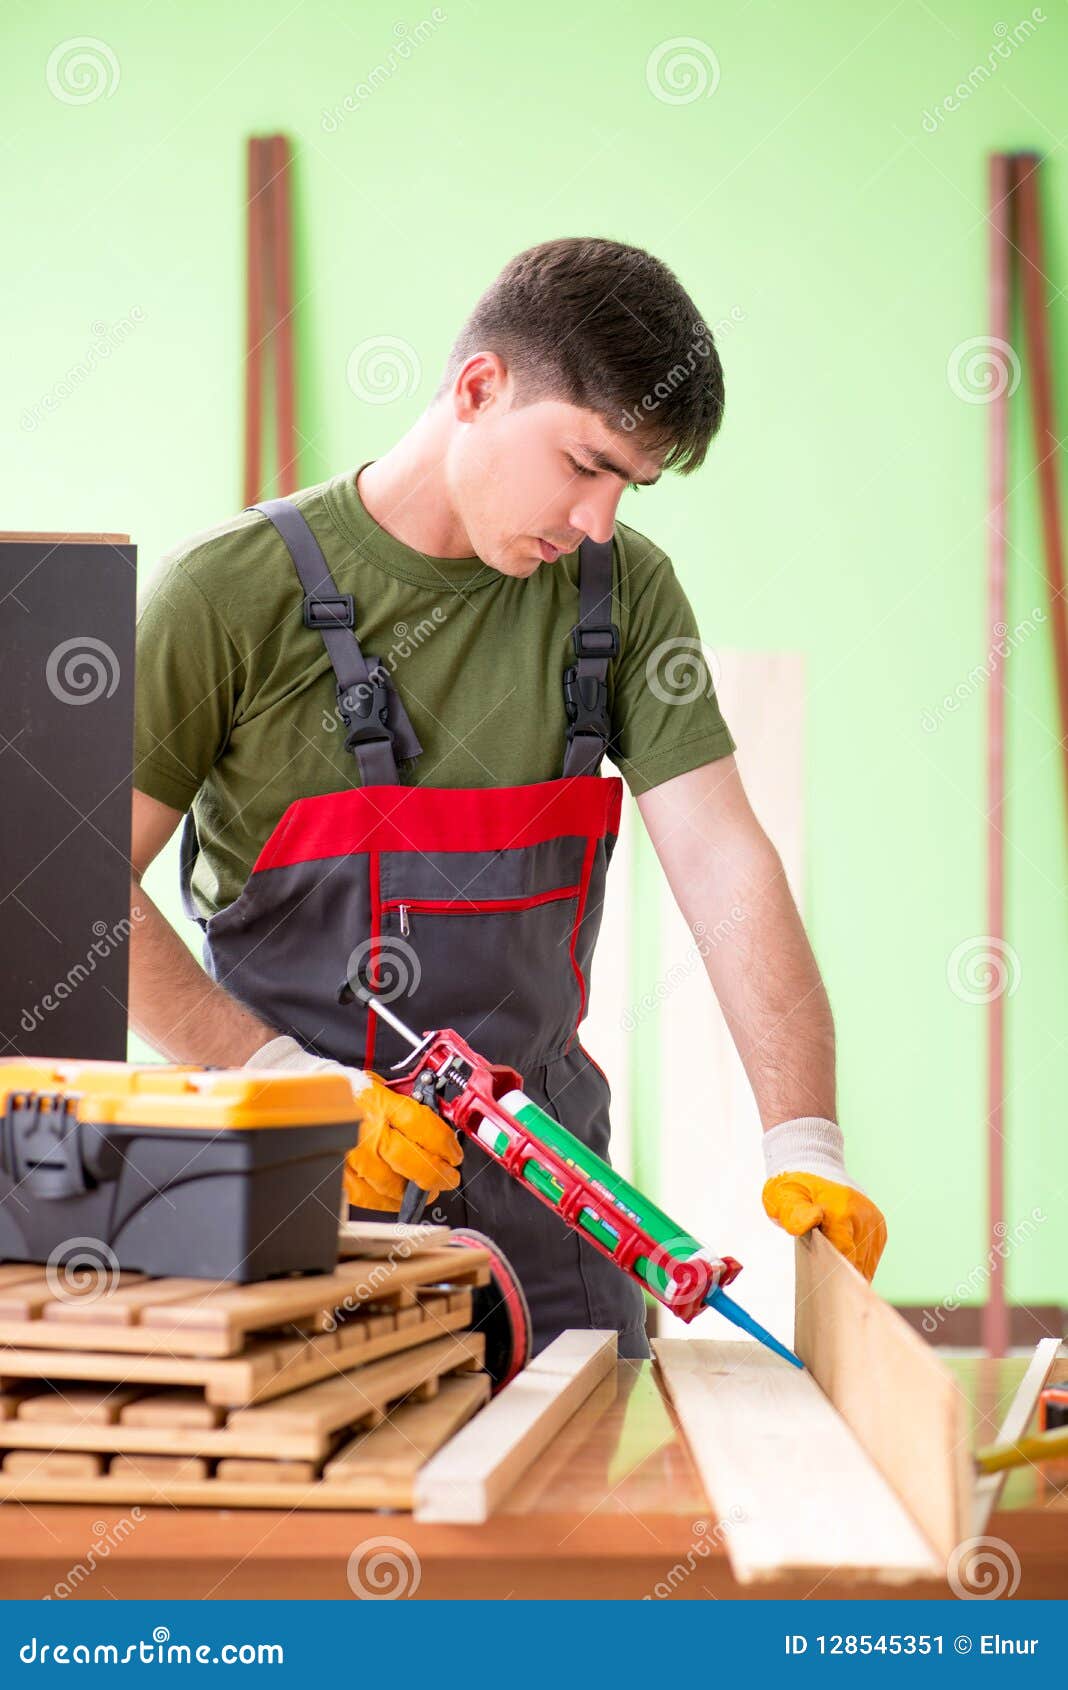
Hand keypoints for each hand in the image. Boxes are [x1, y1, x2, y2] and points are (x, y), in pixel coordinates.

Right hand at [244, 1035, 462, 1212]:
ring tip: (428, 1189)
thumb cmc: (340, 1087)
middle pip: (413, 1161)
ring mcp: (351, 1154)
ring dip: (415, 1190)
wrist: (301, 1090)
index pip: (423, 1127)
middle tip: (449, 1178)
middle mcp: (366, 1129)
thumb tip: (434, 1126)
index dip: (445, 1144)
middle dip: (437, 1174)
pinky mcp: (338, 1172)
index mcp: (379, 1102)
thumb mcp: (378, 1083)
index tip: (455, 1154)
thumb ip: (404, 1103)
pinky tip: (398, 1197)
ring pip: (392, 1184)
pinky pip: (367, 1196)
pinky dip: (387, 1200)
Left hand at [760, 1117, 886, 1281]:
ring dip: (852, 1273)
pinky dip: (860, 1265)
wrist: (810, 1164)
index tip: (823, 1291)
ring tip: (832, 1277)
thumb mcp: (784, 1198)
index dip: (834, 1277)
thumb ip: (795, 1213)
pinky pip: (872, 1257)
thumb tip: (809, 1222)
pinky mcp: (879, 1226)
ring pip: (868, 1264)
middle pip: (858, 1264)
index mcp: (843, 1210)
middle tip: (823, 1287)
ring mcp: (874, 1221)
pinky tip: (844, 1268)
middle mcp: (864, 1216)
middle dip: (841, 1278)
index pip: (846, 1258)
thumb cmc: (793, 1186)